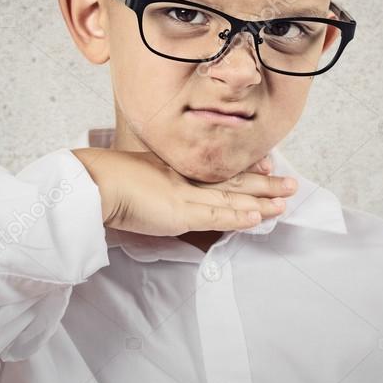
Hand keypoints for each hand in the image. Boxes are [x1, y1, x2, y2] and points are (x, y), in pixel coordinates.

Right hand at [71, 147, 296, 236]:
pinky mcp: (181, 210)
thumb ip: (157, 188)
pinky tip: (258, 217)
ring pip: (232, 196)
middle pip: (233, 180)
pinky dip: (238, 217)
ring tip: (286, 199)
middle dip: (264, 182)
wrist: (93, 183)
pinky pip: (216, 215)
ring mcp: (185, 193)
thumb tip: (164, 197)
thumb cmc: (106, 183)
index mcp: (176, 171)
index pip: (218, 172)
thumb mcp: (138, 182)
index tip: (266, 166)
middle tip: (290, 183)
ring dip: (262, 198)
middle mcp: (186, 178)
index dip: (245, 170)